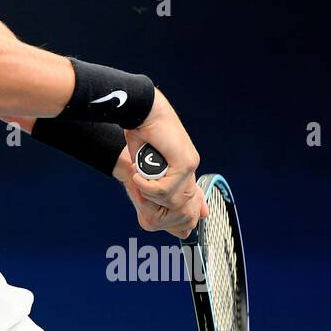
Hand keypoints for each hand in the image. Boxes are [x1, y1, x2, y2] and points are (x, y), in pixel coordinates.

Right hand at [118, 89, 207, 238]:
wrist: (140, 113)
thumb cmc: (139, 136)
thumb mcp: (145, 167)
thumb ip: (156, 188)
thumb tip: (171, 212)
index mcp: (184, 170)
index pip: (192, 209)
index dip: (175, 217)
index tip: (154, 211)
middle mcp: (190, 169)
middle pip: (183, 210)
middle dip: (157, 206)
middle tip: (140, 188)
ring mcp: (189, 166)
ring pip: (173, 200)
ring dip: (149, 193)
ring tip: (138, 177)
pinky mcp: (184, 163)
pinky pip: (167, 189)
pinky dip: (148, 186)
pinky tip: (138, 175)